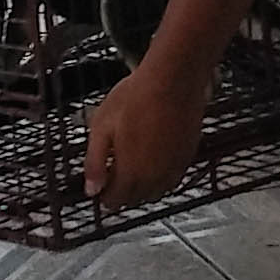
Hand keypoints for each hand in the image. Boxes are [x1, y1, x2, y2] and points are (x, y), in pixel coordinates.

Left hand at [83, 54, 211, 210]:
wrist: (173, 78)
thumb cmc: (137, 96)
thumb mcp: (101, 127)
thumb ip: (94, 162)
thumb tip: (91, 189)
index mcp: (131, 172)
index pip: (114, 201)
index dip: (103, 193)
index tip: (100, 183)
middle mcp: (156, 177)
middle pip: (135, 199)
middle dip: (122, 189)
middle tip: (114, 171)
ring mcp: (174, 167)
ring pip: (156, 191)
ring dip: (142, 185)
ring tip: (133, 164)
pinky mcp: (188, 155)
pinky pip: (172, 177)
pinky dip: (161, 174)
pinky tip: (153, 156)